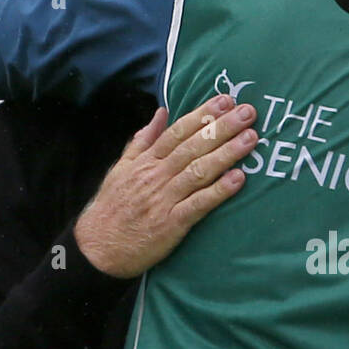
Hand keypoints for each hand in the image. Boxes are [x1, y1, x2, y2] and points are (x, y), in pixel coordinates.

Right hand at [74, 94, 256, 276]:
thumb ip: (143, 140)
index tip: (225, 100)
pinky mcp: (172, 223)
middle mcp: (156, 175)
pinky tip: (238, 179)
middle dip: (222, 127)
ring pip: (199, 171)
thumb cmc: (112, 208)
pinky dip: (218, 191)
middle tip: (247, 112)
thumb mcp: (121, 168)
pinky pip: (199, 204)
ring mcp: (164, 199)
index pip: (178, 131)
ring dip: (226, 154)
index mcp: (146, 161)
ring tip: (250, 139)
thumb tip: (161, 113)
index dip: (202, 114)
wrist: (98, 248)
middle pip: (193, 146)